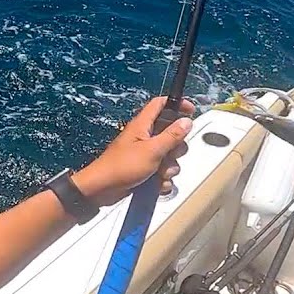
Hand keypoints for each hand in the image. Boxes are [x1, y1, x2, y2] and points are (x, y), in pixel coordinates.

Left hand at [73, 97, 194, 206]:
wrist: (102, 190)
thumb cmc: (123, 166)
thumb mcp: (152, 150)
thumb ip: (172, 136)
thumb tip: (187, 121)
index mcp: (143, 125)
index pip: (161, 104)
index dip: (177, 103)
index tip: (191, 110)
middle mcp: (144, 137)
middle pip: (171, 133)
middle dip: (176, 147)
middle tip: (170, 154)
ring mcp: (144, 153)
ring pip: (169, 155)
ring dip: (169, 167)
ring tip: (160, 173)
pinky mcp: (144, 169)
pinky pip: (162, 171)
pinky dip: (162, 179)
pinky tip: (156, 184)